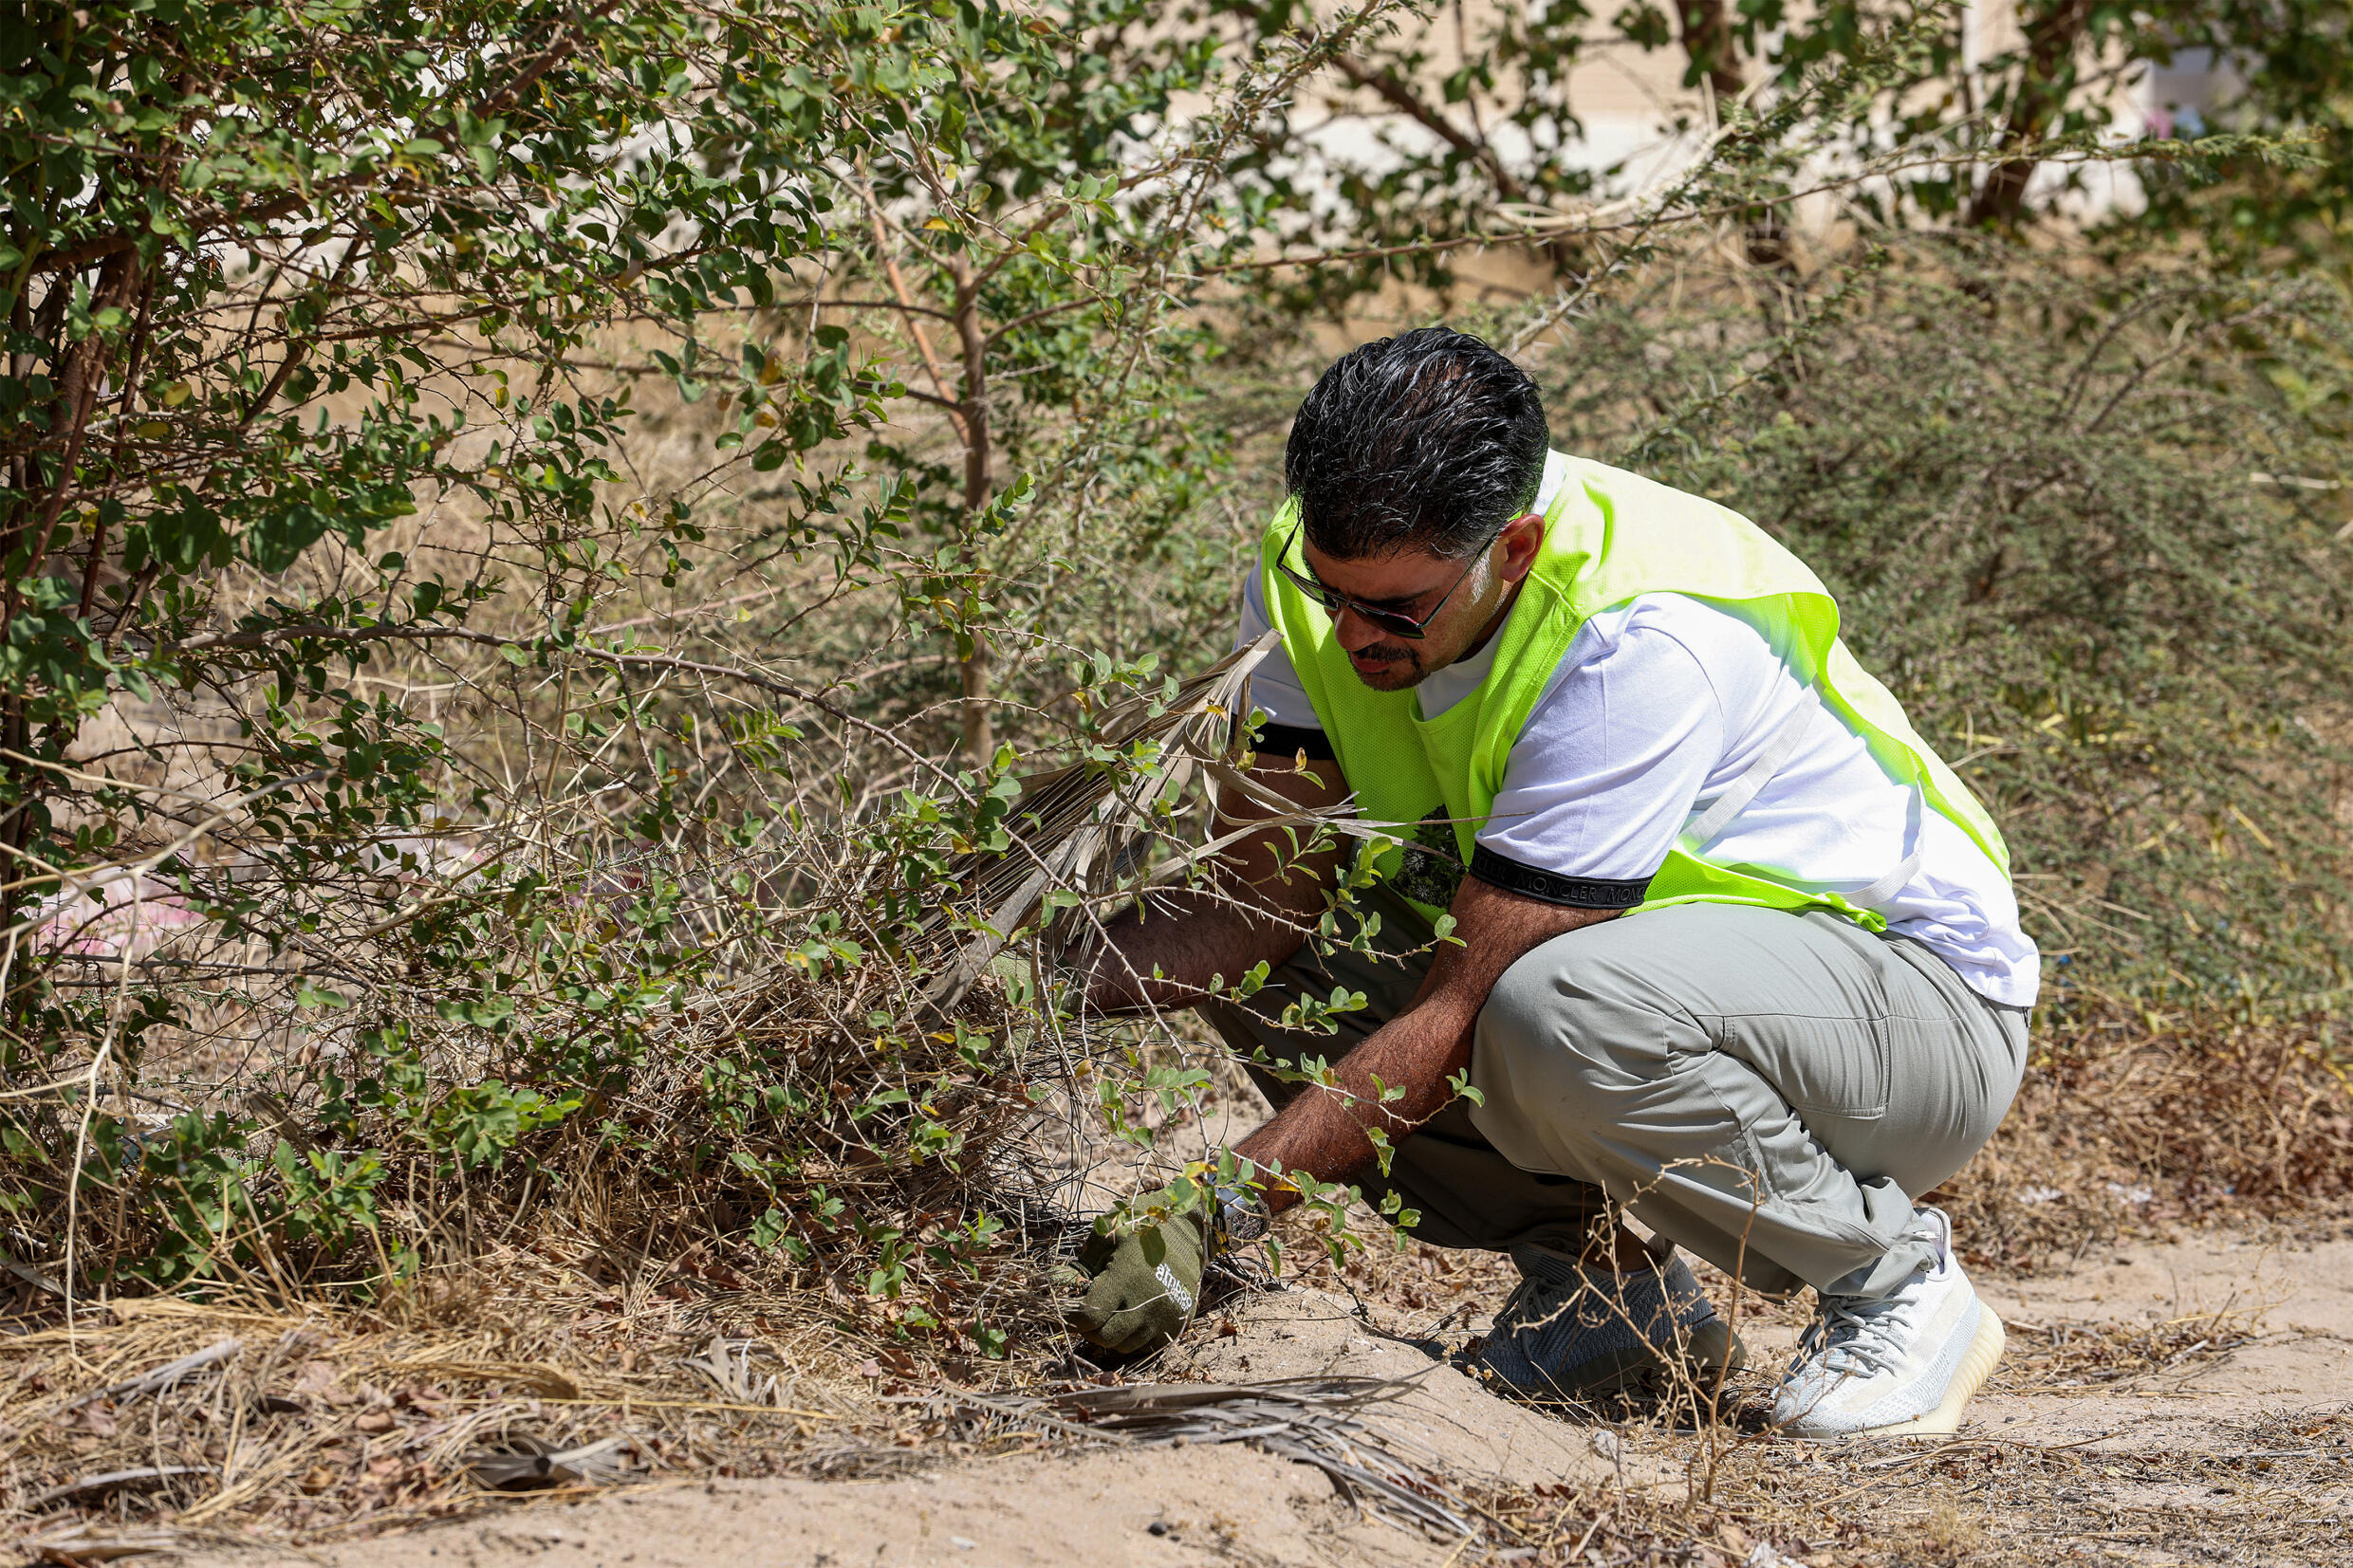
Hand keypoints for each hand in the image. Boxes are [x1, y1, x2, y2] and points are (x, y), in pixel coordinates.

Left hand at [1069, 1187, 1208, 1354]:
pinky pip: (1147, 1346)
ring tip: (1111, 1313)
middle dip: (1090, 1328)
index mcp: (1125, 1279)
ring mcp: (1163, 1317)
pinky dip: (1134, 1337)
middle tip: (1091, 1311)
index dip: (1074, 1316)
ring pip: (1124, 1346)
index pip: (1088, 1319)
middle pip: (1104, 1338)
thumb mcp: (1108, 1233)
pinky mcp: (1177, 1323)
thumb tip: (1055, 1284)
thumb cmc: (1143, 1226)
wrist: (1191, 1229)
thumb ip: (1082, 1263)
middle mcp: (1145, 1304)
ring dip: (1112, 1335)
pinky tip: (1132, 1317)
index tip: (1073, 1307)